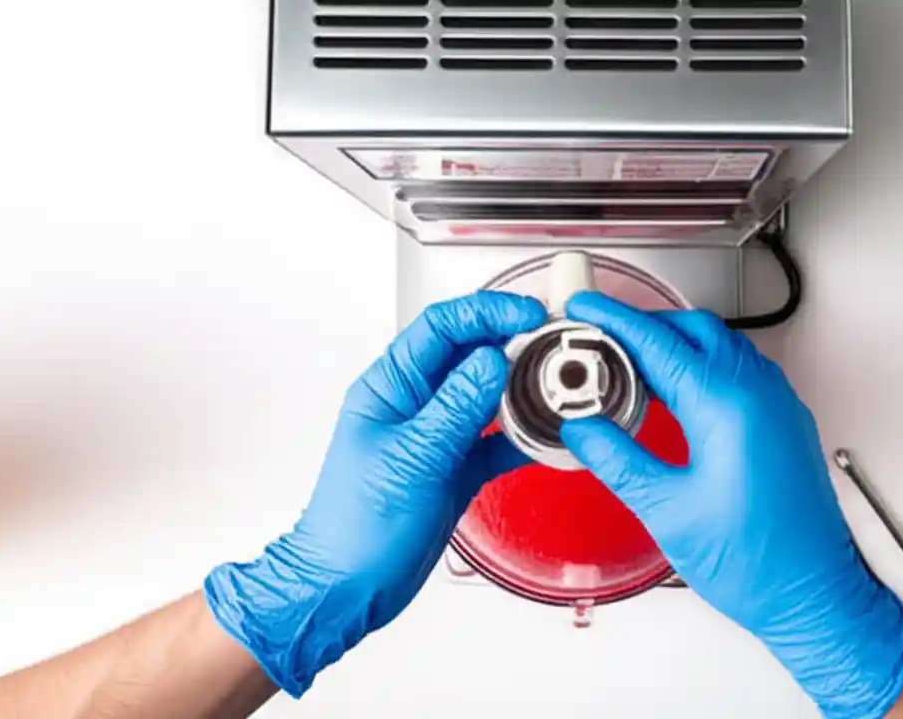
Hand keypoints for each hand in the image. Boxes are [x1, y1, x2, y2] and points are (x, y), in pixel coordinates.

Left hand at [205, 291, 546, 697]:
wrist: (346, 589)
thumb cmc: (355, 528)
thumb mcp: (411, 460)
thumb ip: (455, 408)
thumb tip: (492, 360)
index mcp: (390, 387)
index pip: (442, 327)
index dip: (488, 312)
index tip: (529, 314)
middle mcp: (415, 404)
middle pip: (470, 354)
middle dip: (513, 343)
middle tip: (554, 345)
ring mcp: (436, 436)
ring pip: (488, 395)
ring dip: (522, 389)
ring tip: (557, 387)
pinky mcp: (454, 469)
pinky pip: (496, 440)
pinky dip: (522, 437)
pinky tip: (546, 439)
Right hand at [560, 293, 902, 718]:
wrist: (812, 594)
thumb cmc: (755, 562)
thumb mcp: (666, 510)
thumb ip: (616, 460)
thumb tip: (581, 428)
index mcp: (726, 404)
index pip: (658, 342)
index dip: (614, 320)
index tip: (585, 308)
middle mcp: (759, 392)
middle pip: (693, 329)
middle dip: (643, 325)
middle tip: (599, 338)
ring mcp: (777, 404)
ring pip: (720, 346)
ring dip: (674, 344)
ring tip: (629, 366)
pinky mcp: (784, 421)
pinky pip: (739, 371)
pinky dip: (701, 366)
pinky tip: (674, 395)